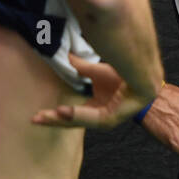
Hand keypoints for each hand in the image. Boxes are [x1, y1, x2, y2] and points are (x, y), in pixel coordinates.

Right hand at [29, 54, 147, 129]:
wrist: (144, 75)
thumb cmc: (124, 75)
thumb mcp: (96, 71)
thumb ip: (80, 68)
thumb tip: (65, 56)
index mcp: (93, 108)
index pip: (69, 114)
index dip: (54, 115)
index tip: (36, 115)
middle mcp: (98, 117)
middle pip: (71, 122)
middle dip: (52, 121)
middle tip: (34, 119)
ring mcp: (105, 120)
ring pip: (79, 122)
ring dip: (62, 119)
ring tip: (46, 116)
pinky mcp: (112, 118)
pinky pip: (92, 118)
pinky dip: (77, 114)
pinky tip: (64, 111)